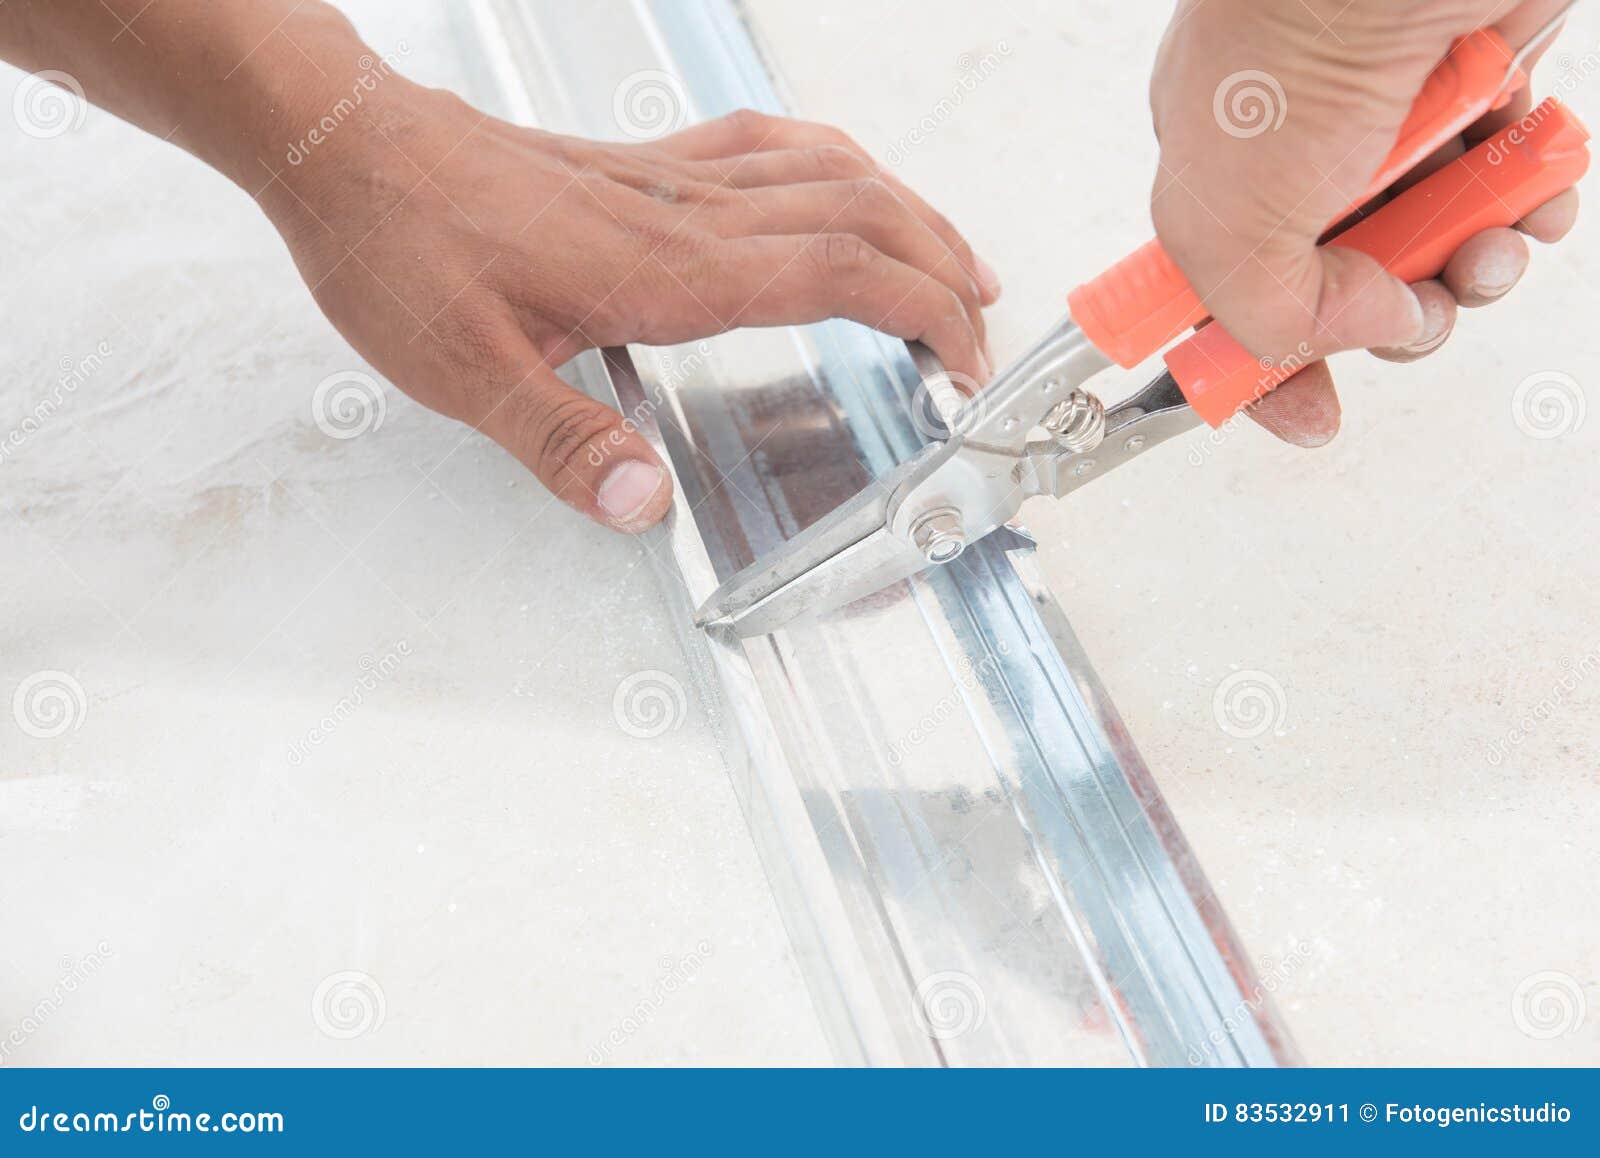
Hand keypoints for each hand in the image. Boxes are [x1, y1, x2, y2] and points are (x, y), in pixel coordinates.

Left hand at [261, 83, 997, 532]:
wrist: (350, 152)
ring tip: (954, 263)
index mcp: (666, 268)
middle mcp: (686, 212)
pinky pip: (772, 146)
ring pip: (830, 173)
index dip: (919, 308)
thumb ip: (563, 444)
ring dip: (908, 214)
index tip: (965, 356)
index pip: (834, 273)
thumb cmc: (403, 251)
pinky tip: (847, 184)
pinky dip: (837, 166)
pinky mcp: (648, 162)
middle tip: (983, 332)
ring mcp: (673, 177)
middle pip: (859, 217)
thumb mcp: (468, 373)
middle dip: (940, 271)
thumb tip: (644, 505)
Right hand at [1149, 0, 1580, 444]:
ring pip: (1440, 239)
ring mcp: (1392, 122)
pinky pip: (1512, 177)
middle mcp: (1301, 156)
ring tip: (1492, 242)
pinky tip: (1537, 189)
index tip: (1311, 411)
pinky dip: (1533, 198)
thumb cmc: (1289, 35)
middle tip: (1418, 303)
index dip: (1271, 370)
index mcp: (1216, 182)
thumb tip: (1359, 330)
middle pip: (1350, 286)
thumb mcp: (1225, 218)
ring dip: (1476, 264)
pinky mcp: (1479, 85)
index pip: (1233, 304)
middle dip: (1398, 317)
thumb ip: (1266, 313)